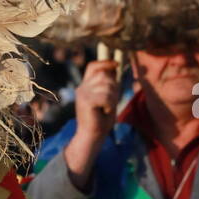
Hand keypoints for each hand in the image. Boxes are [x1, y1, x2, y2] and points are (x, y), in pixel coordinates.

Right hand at [64, 61, 120, 189]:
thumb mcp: (107, 98)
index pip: (93, 66)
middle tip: (109, 103)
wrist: (91, 136)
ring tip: (106, 109)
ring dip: (113, 98)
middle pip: (104, 76)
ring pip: (107, 87)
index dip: (105, 62)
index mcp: (85, 86)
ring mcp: (83, 94)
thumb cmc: (101, 119)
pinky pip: (106, 97)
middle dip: (113, 87)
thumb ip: (109, 85)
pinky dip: (110, 106)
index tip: (116, 64)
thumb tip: (115, 67)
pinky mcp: (86, 102)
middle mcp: (82, 88)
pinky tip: (104, 112)